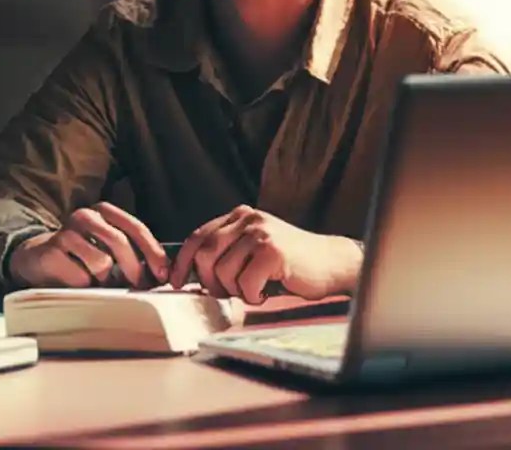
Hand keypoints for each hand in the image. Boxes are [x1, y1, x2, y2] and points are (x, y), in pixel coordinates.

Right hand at [8, 202, 168, 288]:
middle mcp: (86, 216)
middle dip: (135, 269)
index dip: (152, 252)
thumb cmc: (83, 256)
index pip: (135, 227)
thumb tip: (162, 274)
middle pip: (120, 242)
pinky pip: (80, 277)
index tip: (163, 274)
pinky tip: (78, 283)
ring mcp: (67, 232)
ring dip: (106, 280)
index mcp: (105, 212)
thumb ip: (134, 254)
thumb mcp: (109, 249)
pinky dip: (85, 286)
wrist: (39, 258)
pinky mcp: (52, 251)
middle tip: (139, 287)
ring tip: (100, 283)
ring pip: (101, 262)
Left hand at [169, 205, 362, 303]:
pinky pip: (245, 283)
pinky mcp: (273, 251)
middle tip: (228, 293)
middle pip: (205, 254)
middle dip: (209, 282)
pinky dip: (252, 296)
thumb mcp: (254, 250)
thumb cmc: (291, 265)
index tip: (176, 283)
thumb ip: (227, 252)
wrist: (334, 265)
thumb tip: (190, 275)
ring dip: (235, 291)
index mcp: (240, 216)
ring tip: (255, 289)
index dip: (183, 263)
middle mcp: (248, 219)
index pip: (197, 237)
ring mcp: (261, 233)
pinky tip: (267, 292)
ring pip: (223, 272)